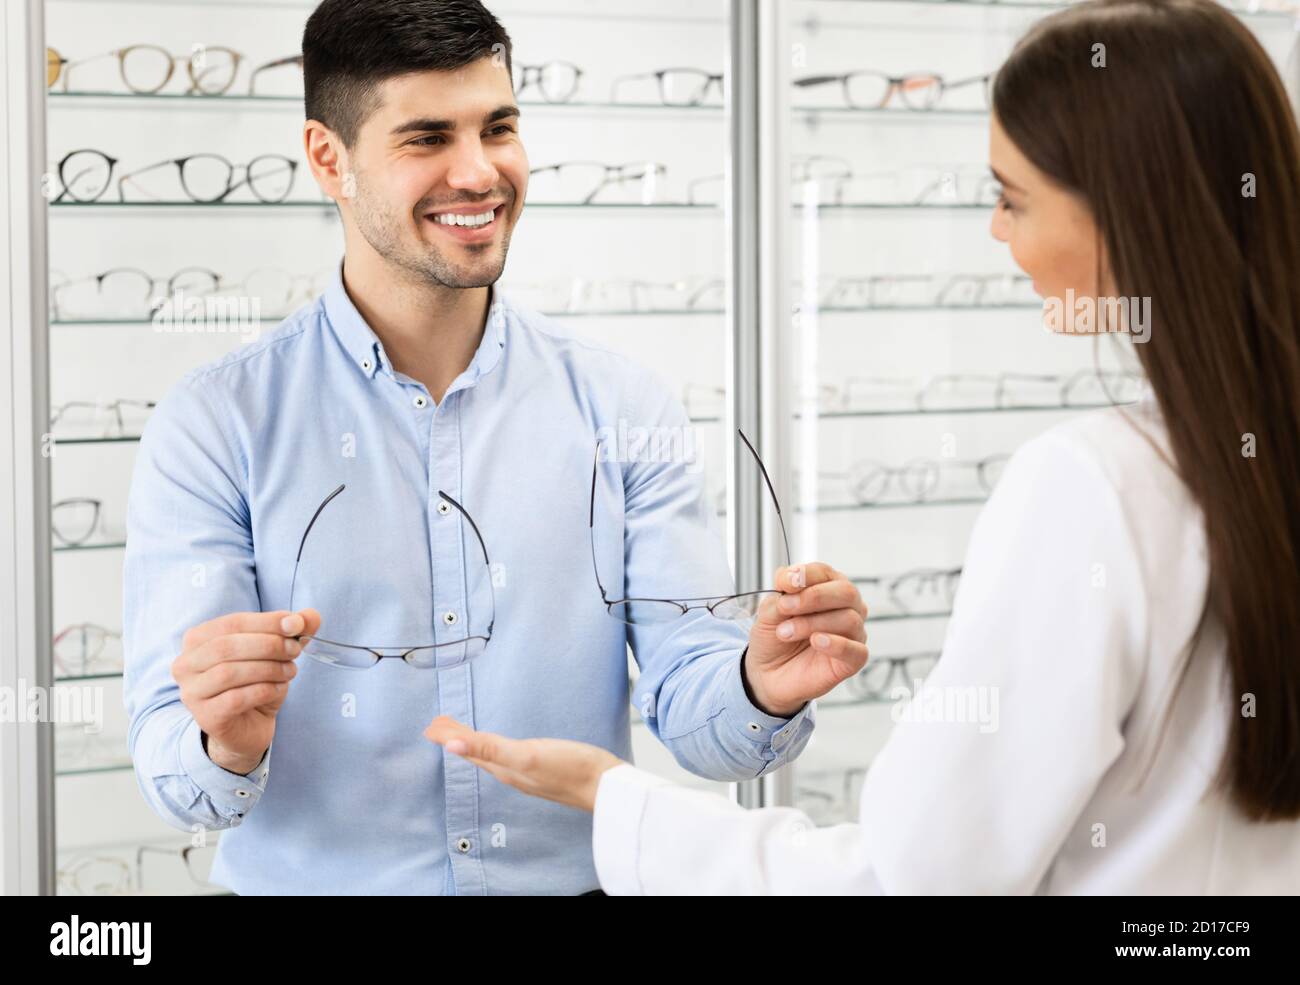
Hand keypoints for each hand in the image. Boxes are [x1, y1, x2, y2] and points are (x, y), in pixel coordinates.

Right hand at [171, 608, 319, 774]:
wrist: (249, 726)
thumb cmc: (257, 682)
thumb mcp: (276, 652)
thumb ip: (292, 630)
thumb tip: (309, 616)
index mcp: (198, 638)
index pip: (232, 623)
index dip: (267, 621)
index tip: (297, 625)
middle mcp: (186, 664)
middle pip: (227, 646)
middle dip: (268, 645)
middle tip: (295, 650)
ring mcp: (192, 692)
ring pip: (229, 673)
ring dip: (268, 669)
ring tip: (290, 671)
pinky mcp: (206, 717)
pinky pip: (235, 699)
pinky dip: (263, 690)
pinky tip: (279, 689)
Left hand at [423, 716, 624, 811]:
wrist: (607, 787)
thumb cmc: (572, 769)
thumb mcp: (527, 756)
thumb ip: (490, 749)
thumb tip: (451, 746)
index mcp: (505, 768)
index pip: (469, 748)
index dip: (449, 736)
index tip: (431, 726)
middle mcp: (513, 772)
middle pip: (477, 753)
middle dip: (457, 739)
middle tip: (439, 726)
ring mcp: (529, 772)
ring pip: (491, 756)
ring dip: (474, 743)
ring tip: (463, 734)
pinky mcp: (544, 769)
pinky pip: (509, 757)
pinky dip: (496, 748)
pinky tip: (505, 748)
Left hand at [744, 563, 868, 715]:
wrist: (767, 673)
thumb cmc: (774, 638)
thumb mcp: (769, 611)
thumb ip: (782, 594)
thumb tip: (793, 579)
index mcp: (826, 589)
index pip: (825, 572)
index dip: (805, 574)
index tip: (783, 583)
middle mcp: (845, 608)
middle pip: (846, 591)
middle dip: (813, 596)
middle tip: (785, 607)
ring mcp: (852, 634)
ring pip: (848, 618)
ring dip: (811, 623)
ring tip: (786, 632)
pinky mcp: (852, 660)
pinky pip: (857, 650)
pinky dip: (836, 644)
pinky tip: (816, 641)